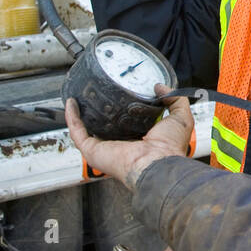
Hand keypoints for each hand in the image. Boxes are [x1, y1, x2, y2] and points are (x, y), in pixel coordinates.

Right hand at [65, 86, 193, 187]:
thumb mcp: (180, 118)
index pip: (127, 124)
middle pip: (104, 127)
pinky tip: (70, 103)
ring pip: (88, 129)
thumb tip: (160, 87)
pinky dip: (72, 118)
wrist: (158, 163)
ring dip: (80, 114)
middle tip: (94, 92)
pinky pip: (78, 133)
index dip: (122, 109)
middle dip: (98, 111)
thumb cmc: (170, 148)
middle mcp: (120, 145)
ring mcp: (105, 149)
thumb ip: (175, 99)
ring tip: (78, 95)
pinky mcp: (93, 151)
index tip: (118, 92)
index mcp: (140, 140)